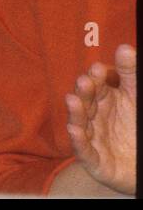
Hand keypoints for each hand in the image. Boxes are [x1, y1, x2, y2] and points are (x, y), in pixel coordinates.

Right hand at [66, 43, 135, 194]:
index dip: (96, 77)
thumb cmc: (136, 126)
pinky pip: (84, 151)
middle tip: (85, 81)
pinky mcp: (95, 161)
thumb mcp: (136, 96)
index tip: (99, 68)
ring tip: (73, 100)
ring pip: (80, 124)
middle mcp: (95, 118)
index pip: (96, 85)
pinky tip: (74, 130)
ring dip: (76, 113)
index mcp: (104, 101)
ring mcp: (93, 139)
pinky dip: (78, 142)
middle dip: (84, 93)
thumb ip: (130, 74)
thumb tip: (125, 48)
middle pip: (86, 102)